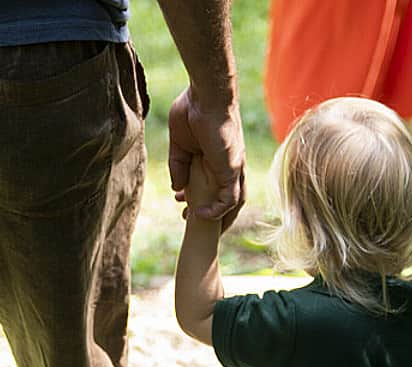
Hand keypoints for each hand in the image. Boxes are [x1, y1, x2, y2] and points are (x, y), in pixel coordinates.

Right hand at [167, 86, 244, 228]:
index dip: (201, 198)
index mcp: (218, 157)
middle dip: (213, 214)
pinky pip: (230, 198)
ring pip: (233, 203)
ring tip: (198, 226)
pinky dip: (217, 210)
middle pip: (229, 199)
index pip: (216, 186)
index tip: (182, 203)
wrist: (206, 95)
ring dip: (218, 218)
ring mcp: (233, 168)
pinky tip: (200, 214)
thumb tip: (177, 188)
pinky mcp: (233, 170)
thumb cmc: (193, 110)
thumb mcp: (180, 144)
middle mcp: (230, 165)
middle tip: (190, 220)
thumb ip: (179, 166)